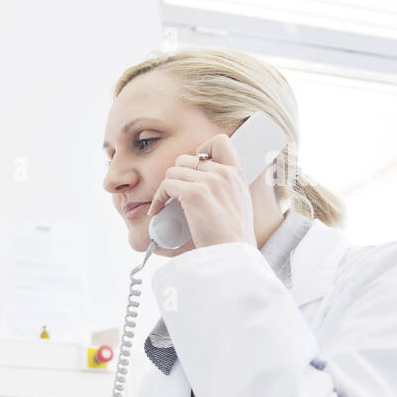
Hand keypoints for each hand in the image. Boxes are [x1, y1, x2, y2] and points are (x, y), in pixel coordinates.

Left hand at [146, 133, 255, 249]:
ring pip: (173, 171)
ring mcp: (210, 181)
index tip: (193, 171)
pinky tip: (158, 211)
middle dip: (176, 176)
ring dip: (165, 188)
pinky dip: (158, 199)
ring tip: (164, 205)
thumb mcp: (238, 206)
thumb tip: (202, 190)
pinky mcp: (195, 193)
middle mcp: (225, 173)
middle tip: (174, 195)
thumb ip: (224, 191)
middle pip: (187, 159)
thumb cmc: (232, 238)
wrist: (233, 254)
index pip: (220, 142)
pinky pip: (166, 185)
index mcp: (237, 175)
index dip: (201, 150)